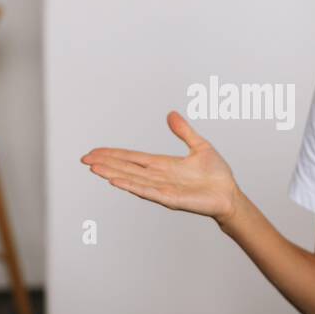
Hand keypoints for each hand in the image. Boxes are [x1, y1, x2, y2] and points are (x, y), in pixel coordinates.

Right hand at [81, 111, 240, 223]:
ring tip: (94, 169)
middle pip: (126, 168)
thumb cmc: (216, 175)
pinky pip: (148, 191)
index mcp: (162, 165)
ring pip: (132, 179)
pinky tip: (116, 181)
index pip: (132, 158)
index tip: (94, 152)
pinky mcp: (171, 199)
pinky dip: (131, 186)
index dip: (113, 154)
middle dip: (105, 163)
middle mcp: (158, 177)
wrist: (230, 194)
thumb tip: (171, 114)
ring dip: (112, 173)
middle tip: (84, 160)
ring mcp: (162, 189)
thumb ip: (183, 131)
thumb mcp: (199, 145)